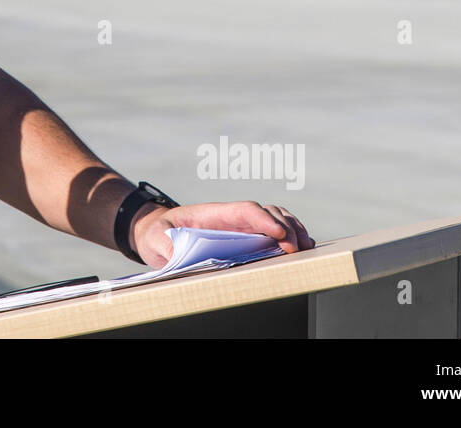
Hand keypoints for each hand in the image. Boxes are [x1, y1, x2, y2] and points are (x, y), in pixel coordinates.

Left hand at [130, 200, 315, 266]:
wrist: (157, 232)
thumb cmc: (157, 232)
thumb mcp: (155, 237)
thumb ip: (164, 242)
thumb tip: (174, 251)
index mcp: (214, 213)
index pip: (245, 210)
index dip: (263, 220)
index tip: (279, 233)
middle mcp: (232, 217)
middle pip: (267, 212)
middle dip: (286, 226)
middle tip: (297, 247)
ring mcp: (241, 227)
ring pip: (275, 219)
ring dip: (293, 229)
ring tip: (306, 246)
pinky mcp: (244, 239)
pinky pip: (272, 233)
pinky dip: (290, 236)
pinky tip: (300, 248)